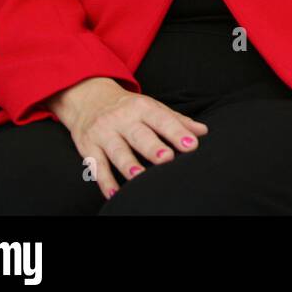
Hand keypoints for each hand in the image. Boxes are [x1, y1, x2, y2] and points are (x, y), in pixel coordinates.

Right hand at [46, 77, 209, 200]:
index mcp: (142, 108)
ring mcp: (104, 133)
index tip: (191, 144)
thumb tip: (203, 132)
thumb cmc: (128, 107)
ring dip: (127, 164)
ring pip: (116, 151)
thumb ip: (176, 120)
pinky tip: (114, 193)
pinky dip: (104, 180)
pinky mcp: (88, 147)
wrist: (88, 98)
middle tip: (167, 158)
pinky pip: (95, 166)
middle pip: (139, 135)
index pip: (162, 120)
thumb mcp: (151, 107)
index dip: (176, 132)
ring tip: (139, 176)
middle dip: (152, 147)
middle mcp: (122, 119)